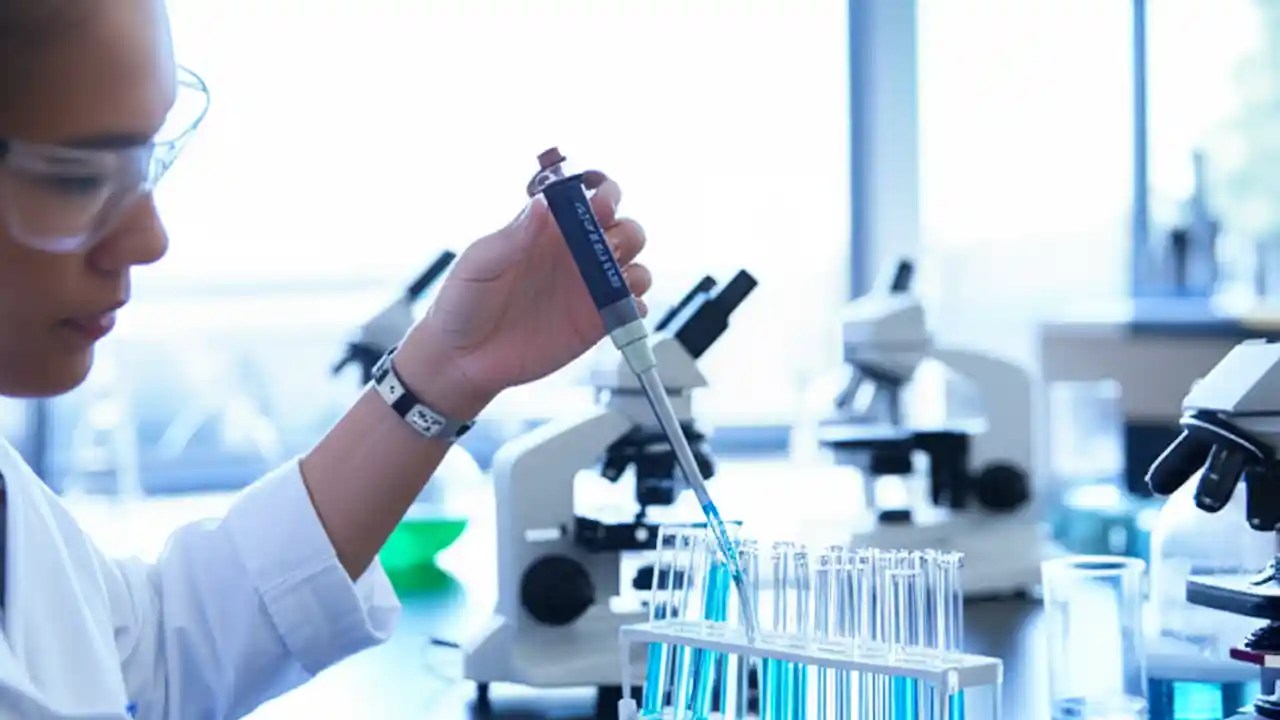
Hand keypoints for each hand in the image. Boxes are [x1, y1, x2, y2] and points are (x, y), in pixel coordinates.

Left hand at [395, 173, 651, 417]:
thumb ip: (513, 236)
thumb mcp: (479, 263)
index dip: (607, 192)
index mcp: (550, 231)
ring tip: (614, 281)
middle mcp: (575, 256)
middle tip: (607, 246)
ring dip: (635, 269)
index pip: (593, 198)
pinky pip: (631, 309)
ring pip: (636, 267)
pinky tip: (619, 309)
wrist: (461, 359)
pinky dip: (636, 306)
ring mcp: (588, 290)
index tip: (602, 200)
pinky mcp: (595, 324)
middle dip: (627, 232)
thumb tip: (542, 204)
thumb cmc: (463, 303)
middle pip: (626, 230)